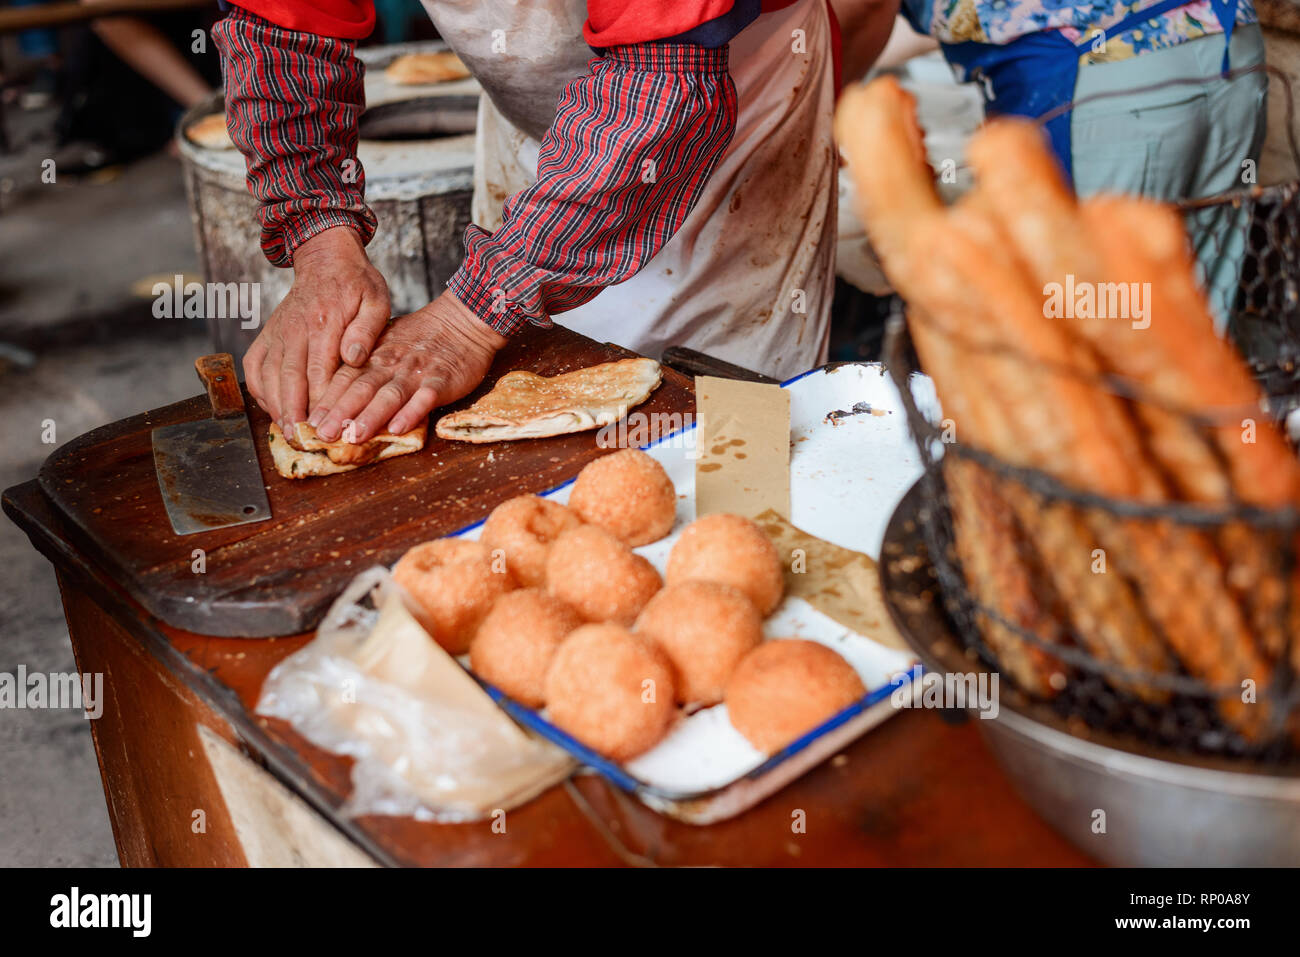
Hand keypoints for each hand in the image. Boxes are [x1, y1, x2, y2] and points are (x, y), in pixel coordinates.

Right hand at [242, 227, 390, 432]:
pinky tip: (272, 408)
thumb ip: (367, 330)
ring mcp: (277, 332)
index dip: (320, 402)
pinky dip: (259, 390)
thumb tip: (354, 357)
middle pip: (289, 378)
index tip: (325, 426)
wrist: (326, 259)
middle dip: (293, 412)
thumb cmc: (357, 283)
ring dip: (275, 406)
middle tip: (301, 439)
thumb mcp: (376, 300)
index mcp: (324, 321)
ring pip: (268, 375)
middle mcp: (295, 328)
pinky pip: (255, 366)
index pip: (319, 370)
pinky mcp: (268, 335)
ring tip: (288, 433)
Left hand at [310, 290, 507, 442]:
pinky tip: (398, 428)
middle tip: (321, 434)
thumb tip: (335, 392)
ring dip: (370, 416)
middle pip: (362, 388)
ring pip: (390, 394)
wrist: (463, 321)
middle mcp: (392, 364)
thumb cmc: (422, 337)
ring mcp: (417, 372)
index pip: (345, 378)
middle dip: (340, 413)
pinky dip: (411, 412)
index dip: (326, 400)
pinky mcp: (443, 380)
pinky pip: (425, 398)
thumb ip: (365, 365)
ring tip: (353, 437)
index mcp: (376, 356)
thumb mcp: (387, 343)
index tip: (308, 422)